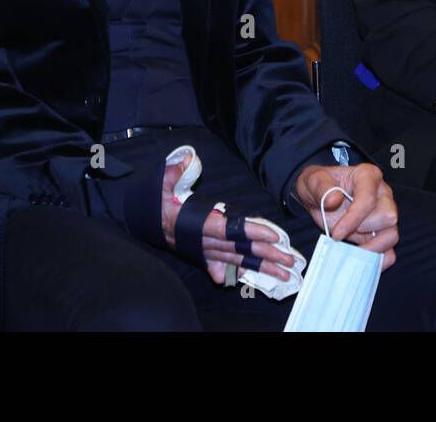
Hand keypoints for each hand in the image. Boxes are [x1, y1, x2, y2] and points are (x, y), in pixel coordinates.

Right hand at [162, 155, 300, 285]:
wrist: (146, 225)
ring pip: (237, 262)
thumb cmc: (159, 204)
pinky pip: (226, 268)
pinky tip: (259, 279)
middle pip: (239, 250)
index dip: (251, 232)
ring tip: (284, 274)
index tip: (273, 235)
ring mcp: (205, 253)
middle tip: (290, 261)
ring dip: (261, 268)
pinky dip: (242, 273)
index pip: (229, 230)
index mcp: (197, 225)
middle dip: (266, 255)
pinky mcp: (204, 258)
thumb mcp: (162, 185)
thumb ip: (174, 173)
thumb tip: (187, 158)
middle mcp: (204, 243)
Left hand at [294, 163, 397, 270]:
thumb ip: (321, 187)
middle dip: (363, 230)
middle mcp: (382, 193)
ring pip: (391, 234)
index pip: (369, 199)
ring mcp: (385, 213)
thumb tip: (334, 200)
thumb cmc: (318, 185)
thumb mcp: (313, 180)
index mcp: (367, 176)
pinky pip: (389, 249)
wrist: (318, 197)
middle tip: (341, 234)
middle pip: (387, 217)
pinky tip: (361, 261)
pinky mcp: (382, 232)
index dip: (353, 219)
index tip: (335, 233)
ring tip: (350, 250)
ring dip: (371, 247)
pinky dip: (378, 259)